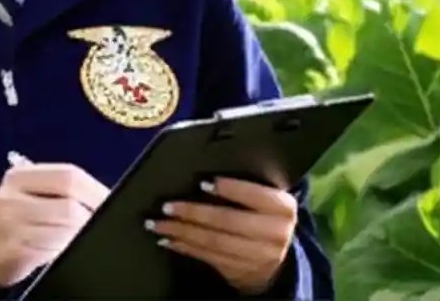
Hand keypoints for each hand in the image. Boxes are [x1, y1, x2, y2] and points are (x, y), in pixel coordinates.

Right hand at [0, 159, 109, 287]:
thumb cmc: (19, 216)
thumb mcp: (32, 194)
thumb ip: (63, 190)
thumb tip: (106, 198)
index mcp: (19, 176)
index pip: (68, 176)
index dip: (95, 190)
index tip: (111, 202)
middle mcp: (11, 198)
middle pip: (69, 206)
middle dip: (91, 218)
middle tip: (100, 224)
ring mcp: (11, 226)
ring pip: (64, 232)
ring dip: (80, 236)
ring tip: (81, 236)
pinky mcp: (14, 251)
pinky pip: (53, 252)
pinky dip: (66, 250)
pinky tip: (65, 249)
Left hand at [148, 177, 296, 294]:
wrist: (277, 259)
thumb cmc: (262, 215)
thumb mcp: (266, 198)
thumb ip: (246, 185)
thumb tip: (202, 167)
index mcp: (283, 208)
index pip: (256, 195)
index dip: (230, 189)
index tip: (202, 182)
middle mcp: (275, 234)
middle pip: (228, 221)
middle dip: (193, 213)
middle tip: (166, 206)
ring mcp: (258, 257)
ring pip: (214, 242)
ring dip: (180, 232)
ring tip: (156, 223)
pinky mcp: (241, 272)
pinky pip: (207, 258)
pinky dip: (184, 247)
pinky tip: (166, 239)